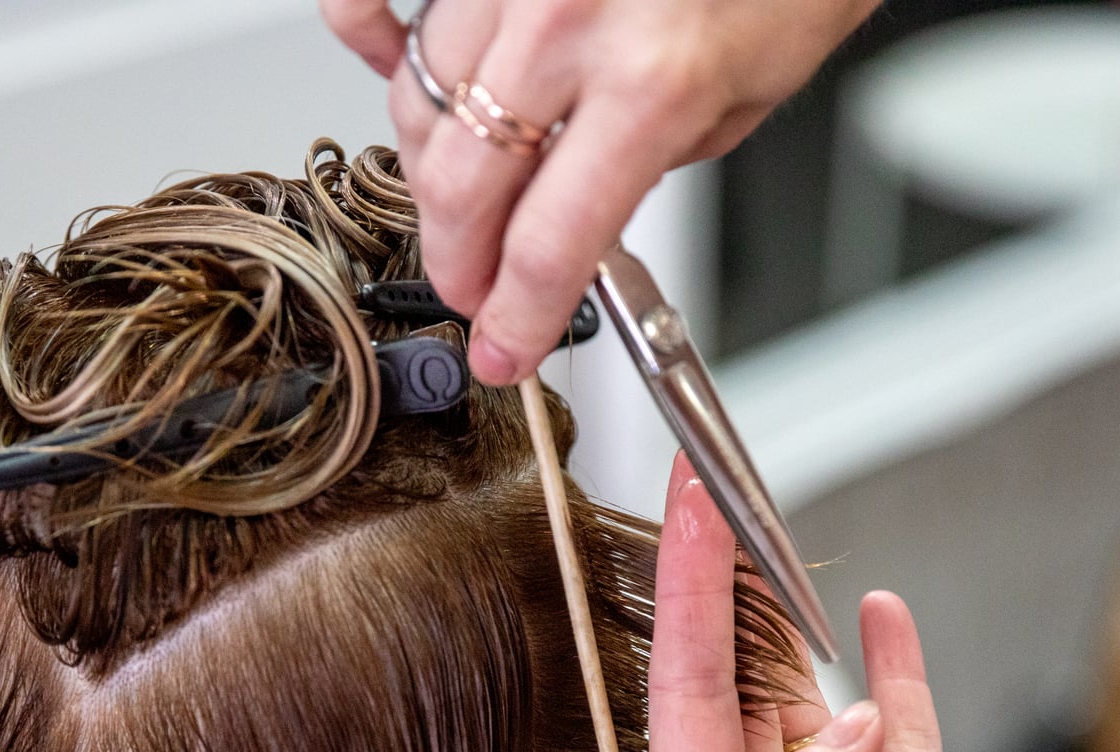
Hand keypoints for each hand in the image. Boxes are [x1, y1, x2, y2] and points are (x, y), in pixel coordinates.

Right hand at [318, 0, 879, 384]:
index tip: (503, 349)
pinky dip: (370, 37)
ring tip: (469, 191)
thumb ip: (652, 160)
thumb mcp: (750, 91)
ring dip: (438, 167)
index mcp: (653, 82)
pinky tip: (390, 68)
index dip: (517, 317)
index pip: (550, 246)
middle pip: (466, 188)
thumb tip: (580, 216)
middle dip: (462, 263)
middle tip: (475, 288)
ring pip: (424, 101)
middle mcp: (569, 20)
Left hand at [648, 464, 1068, 751]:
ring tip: (773, 532)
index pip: (683, 697)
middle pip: (736, 678)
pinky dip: (888, 664)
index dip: (682, 602)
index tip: (681, 517)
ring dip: (791, 614)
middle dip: (724, 588)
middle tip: (717, 494)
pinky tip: (874, 610)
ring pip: (808, 687)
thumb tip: (836, 733)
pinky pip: (898, 721)